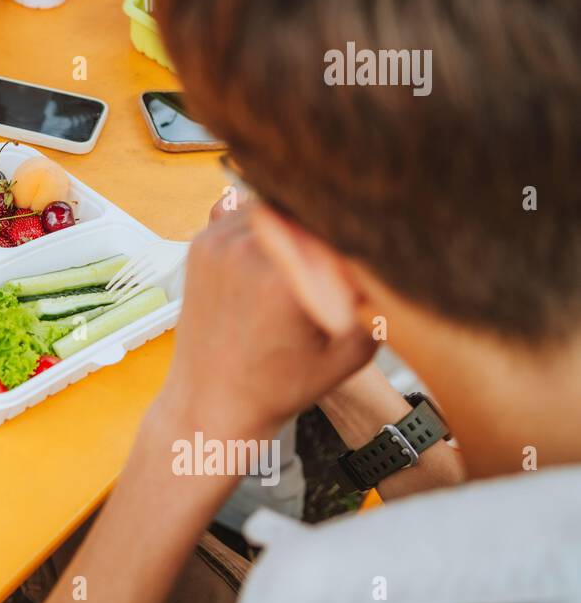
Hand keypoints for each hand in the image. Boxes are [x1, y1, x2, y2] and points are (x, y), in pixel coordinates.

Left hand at [158, 204, 375, 439]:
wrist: (213, 400)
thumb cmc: (284, 384)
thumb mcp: (353, 349)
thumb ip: (379, 294)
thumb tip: (400, 248)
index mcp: (283, 279)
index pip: (342, 222)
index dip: (365, 226)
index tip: (379, 237)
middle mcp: (246, 252)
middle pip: (308, 204)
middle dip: (333, 217)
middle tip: (348, 240)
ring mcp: (218, 243)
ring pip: (277, 202)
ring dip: (299, 218)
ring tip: (312, 253)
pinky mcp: (202, 242)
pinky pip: (245, 212)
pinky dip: (268, 225)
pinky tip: (279, 255)